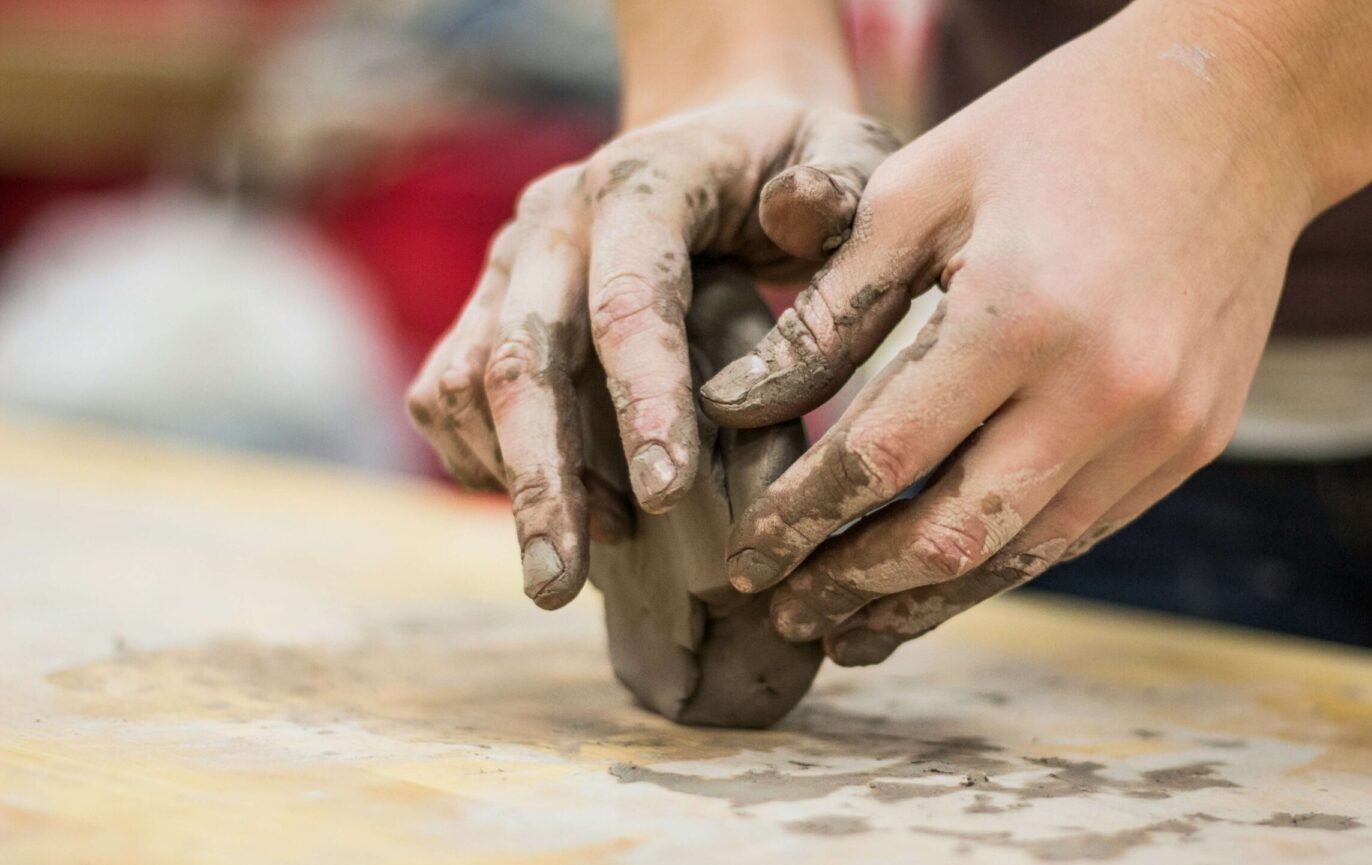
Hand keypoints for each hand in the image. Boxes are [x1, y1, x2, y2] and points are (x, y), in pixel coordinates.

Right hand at [406, 98, 898, 608]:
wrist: (715, 139)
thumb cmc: (796, 163)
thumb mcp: (847, 150)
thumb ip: (840, 183)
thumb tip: (796, 213)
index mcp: (643, 184)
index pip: (630, 298)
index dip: (644, 400)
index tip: (669, 499)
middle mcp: (554, 221)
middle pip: (520, 355)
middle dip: (541, 478)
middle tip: (557, 586)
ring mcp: (508, 265)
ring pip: (466, 383)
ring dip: (513, 481)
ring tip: (574, 566)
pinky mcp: (485, 306)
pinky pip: (449, 395)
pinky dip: (485, 464)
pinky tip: (557, 513)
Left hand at [701, 21, 1319, 664]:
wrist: (1238, 110)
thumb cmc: (1054, 132)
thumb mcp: (920, 189)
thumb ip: (828, 309)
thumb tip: (733, 407)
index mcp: (1019, 314)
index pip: (880, 457)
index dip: (799, 519)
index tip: (743, 557)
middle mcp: (1104, 389)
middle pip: (950, 535)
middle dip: (853, 587)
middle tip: (786, 614)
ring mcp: (1164, 426)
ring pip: (1022, 555)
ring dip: (928, 601)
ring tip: (853, 631)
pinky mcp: (1197, 440)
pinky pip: (1083, 529)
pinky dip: (1004, 559)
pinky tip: (947, 575)